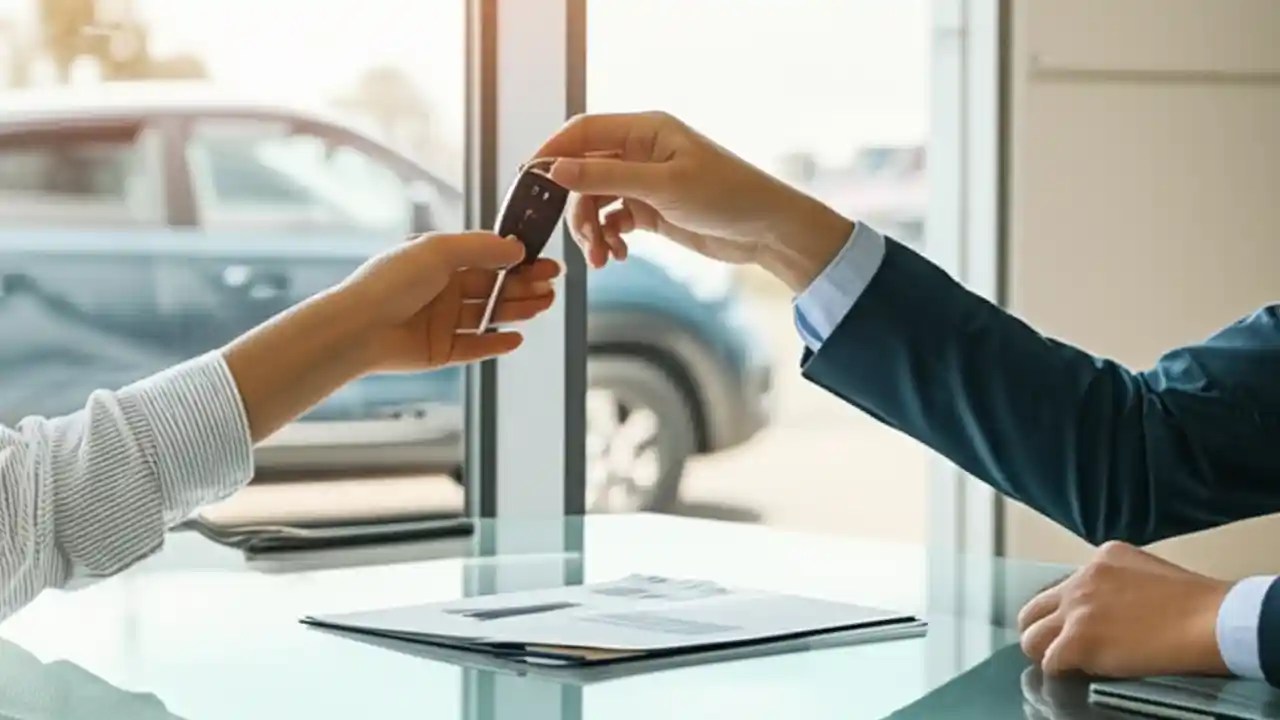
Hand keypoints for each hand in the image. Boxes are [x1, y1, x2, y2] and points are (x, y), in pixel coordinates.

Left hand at [224, 232, 557, 440]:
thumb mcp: (439, 251)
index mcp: (440, 261)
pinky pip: (475, 346)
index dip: (519, 261)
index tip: (546, 262)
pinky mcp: (440, 350)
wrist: (358, 327)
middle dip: (524, 286)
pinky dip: (496, 343)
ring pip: (489, 315)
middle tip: (552, 286)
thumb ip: (482, 248)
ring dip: (517, 310)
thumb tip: (517, 248)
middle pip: (494, 287)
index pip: (489, 259)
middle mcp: (443, 290)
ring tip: (543, 306)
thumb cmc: (391, 282)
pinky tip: (516, 337)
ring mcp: (442, 321)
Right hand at [534, 112, 852, 291]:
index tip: (530, 181)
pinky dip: (609, 238)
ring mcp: (644, 181)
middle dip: (575, 208)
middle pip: (584, 173)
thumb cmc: (728, 196)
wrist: (766, 230)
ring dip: (591, 230)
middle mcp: (641, 151)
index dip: (553, 153)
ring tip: (602, 257)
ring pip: (596, 202)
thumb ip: (607, 179)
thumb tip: (556, 170)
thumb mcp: (663, 186)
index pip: (583, 132)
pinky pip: (613, 220)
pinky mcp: (650, 209)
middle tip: (580, 239)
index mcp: (645, 130)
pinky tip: (617, 254)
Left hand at [1017, 541, 1231, 678]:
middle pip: (1034, 608)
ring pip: (1031, 635)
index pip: (1065, 587)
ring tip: (1063, 663)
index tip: (1085, 627)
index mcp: (1102, 559)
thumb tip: (1112, 606)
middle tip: (1057, 647)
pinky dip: (1060, 671)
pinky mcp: (1078, 640)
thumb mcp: (1149, 571)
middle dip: (1042, 629)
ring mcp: (1076, 610)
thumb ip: (1121, 583)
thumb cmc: (1197, 603)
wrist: (1212, 620)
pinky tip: (1077, 674)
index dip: (1070, 612)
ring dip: (1044, 652)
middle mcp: (1081, 579)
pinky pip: (1050, 661)